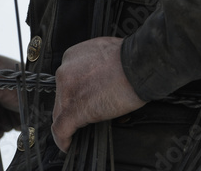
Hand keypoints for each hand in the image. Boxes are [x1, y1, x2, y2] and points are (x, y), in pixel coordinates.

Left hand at [51, 37, 145, 152]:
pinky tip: (69, 146)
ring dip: (69, 125)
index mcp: (72, 56)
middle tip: (86, 118)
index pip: (66, 82)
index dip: (74, 94)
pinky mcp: (74, 109)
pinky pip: (61, 130)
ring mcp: (67, 91)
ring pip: (60, 114)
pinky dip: (64, 141)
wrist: (140, 64)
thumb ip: (93, 66)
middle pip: (62, 98)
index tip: (83, 101)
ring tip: (79, 134)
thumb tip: (96, 80)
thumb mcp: (104, 53)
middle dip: (72, 109)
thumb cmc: (131, 59)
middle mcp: (65, 71)